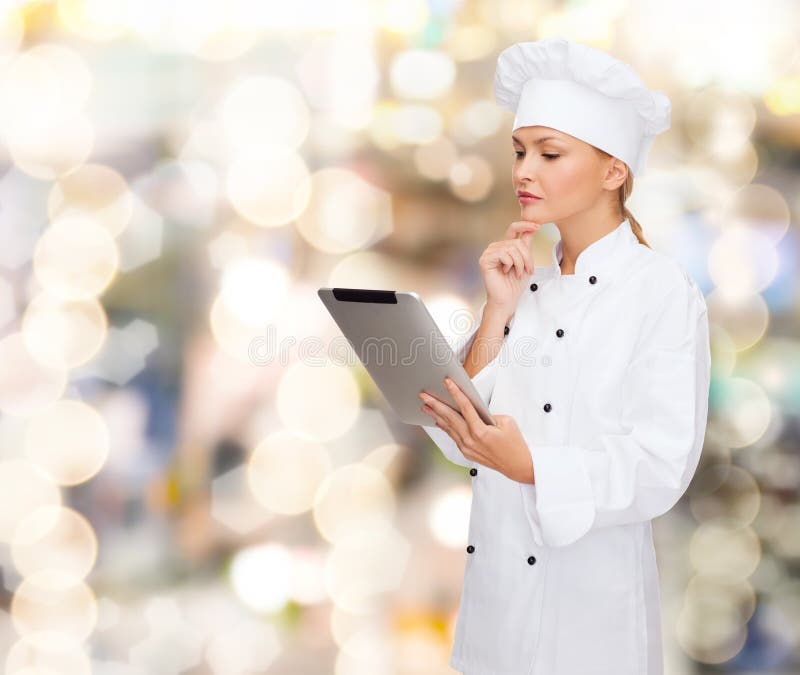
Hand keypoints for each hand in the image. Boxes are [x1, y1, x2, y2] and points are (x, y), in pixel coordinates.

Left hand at [418, 377, 534, 483]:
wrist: (517, 465)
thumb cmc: (514, 444)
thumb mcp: (506, 422)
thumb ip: (487, 414)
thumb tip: (474, 410)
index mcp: (481, 431)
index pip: (465, 407)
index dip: (455, 393)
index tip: (447, 382)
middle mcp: (470, 440)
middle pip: (449, 417)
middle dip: (435, 404)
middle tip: (424, 395)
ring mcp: (466, 447)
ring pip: (448, 427)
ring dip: (436, 415)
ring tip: (425, 406)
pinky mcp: (466, 451)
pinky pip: (452, 436)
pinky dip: (444, 426)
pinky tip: (438, 420)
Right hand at [479, 220, 541, 318]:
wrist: (507, 299)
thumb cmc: (515, 283)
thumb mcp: (525, 261)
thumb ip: (526, 245)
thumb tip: (533, 227)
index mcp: (505, 246)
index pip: (514, 228)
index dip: (526, 224)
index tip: (539, 226)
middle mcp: (496, 247)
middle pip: (517, 242)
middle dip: (527, 257)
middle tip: (529, 270)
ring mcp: (489, 252)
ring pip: (512, 248)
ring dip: (520, 263)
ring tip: (518, 273)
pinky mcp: (485, 259)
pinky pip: (503, 254)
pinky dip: (510, 264)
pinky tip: (506, 272)